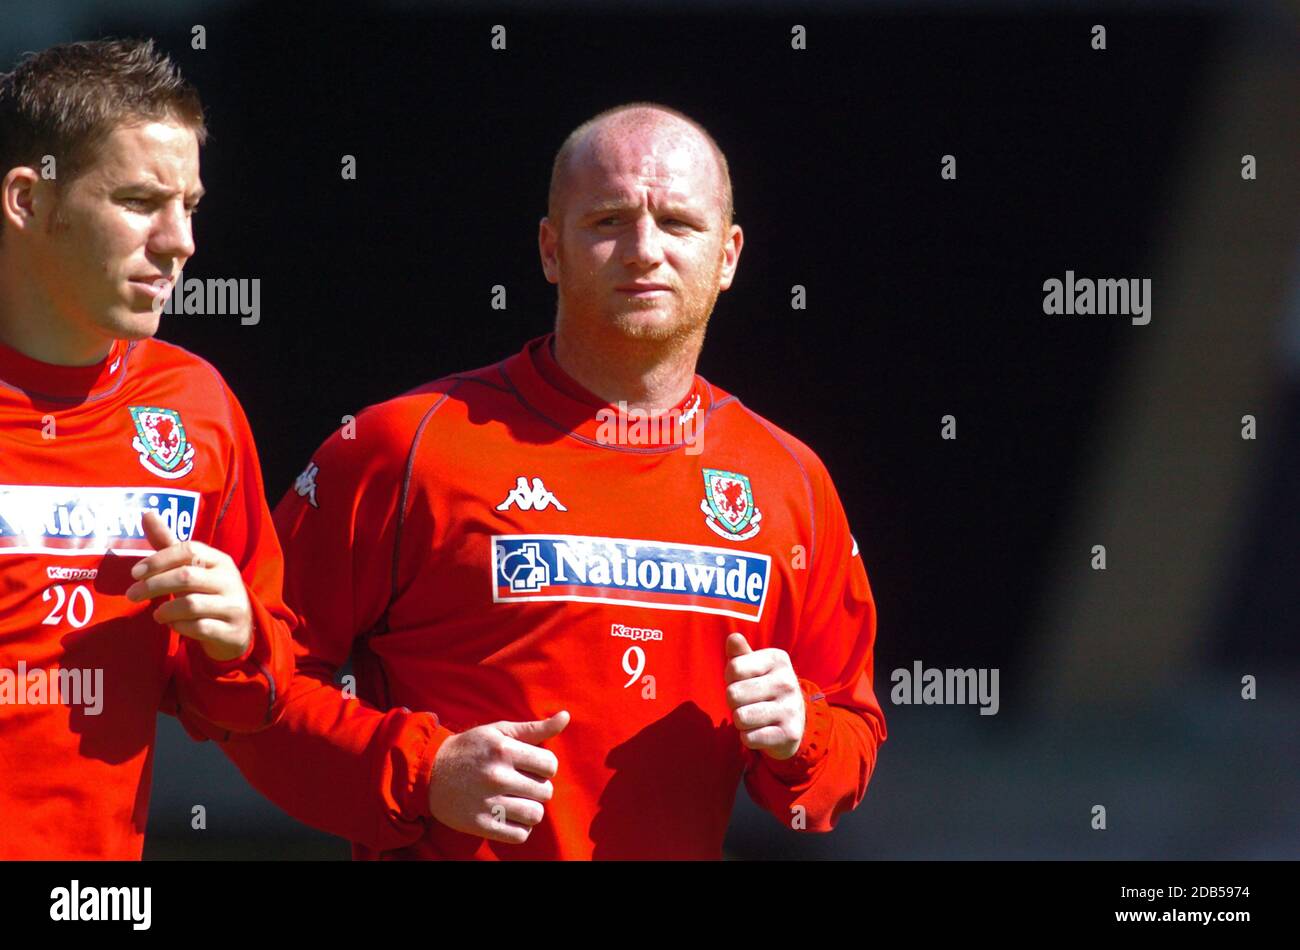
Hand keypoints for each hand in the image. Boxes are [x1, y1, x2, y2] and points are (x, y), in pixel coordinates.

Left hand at [125, 510, 252, 661]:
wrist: (237, 629)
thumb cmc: (207, 592)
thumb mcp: (192, 567)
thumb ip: (168, 544)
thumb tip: (146, 512)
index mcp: (220, 560)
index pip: (189, 550)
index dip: (159, 559)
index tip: (134, 572)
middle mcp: (230, 579)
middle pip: (186, 576)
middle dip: (153, 585)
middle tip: (131, 595)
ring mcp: (233, 605)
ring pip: (191, 604)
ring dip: (165, 609)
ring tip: (156, 614)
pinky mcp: (231, 630)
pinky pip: (199, 628)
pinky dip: (179, 627)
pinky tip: (173, 624)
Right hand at [428, 711, 568, 844]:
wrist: (428, 772)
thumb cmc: (471, 748)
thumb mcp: (499, 731)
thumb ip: (534, 728)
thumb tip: (566, 716)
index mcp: (503, 750)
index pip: (550, 765)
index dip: (545, 766)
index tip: (532, 767)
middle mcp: (496, 776)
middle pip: (545, 791)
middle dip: (538, 788)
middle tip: (523, 784)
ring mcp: (487, 802)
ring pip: (535, 815)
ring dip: (531, 810)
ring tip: (519, 802)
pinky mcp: (479, 824)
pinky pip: (519, 835)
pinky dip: (520, 829)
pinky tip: (510, 817)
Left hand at [723, 633, 804, 759]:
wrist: (793, 721)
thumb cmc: (762, 687)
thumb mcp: (752, 666)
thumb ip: (739, 653)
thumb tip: (733, 638)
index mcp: (778, 659)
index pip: (733, 668)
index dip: (730, 679)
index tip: (744, 681)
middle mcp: (788, 681)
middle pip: (733, 694)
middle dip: (733, 702)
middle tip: (747, 702)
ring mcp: (791, 708)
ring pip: (740, 717)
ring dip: (739, 720)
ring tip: (753, 716)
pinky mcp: (790, 734)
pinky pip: (748, 738)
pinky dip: (747, 737)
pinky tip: (760, 731)